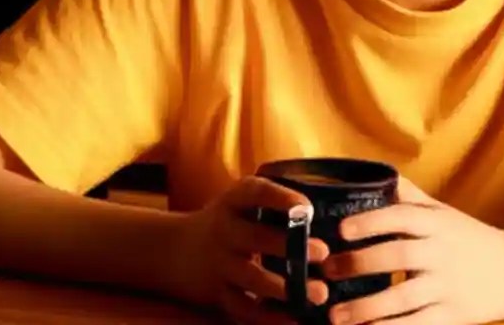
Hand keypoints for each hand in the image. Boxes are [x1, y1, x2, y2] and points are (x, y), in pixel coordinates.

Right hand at [179, 176, 331, 323]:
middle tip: (323, 253)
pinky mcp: (217, 294)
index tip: (308, 208)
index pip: (255, 192)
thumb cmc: (225, 222)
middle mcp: (224, 230)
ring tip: (319, 294)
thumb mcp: (238, 202)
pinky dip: (270, 318)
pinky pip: (244, 309)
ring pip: (251, 278)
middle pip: (254, 237)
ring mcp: (219, 264)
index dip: (281, 198)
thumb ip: (274, 200)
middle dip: (289, 245)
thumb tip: (333, 201)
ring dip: (286, 287)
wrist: (171, 250)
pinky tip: (296, 321)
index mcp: (232, 201)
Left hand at [320, 178, 503, 324]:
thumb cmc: (468, 239)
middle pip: (398, 256)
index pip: (402, 217)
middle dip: (359, 264)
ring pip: (403, 297)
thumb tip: (373, 174)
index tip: (341, 229)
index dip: (371, 222)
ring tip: (334, 316)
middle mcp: (441, 253)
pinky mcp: (452, 317)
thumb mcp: (442, 213)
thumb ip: (409, 197)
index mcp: (437, 224)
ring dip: (366, 308)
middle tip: (327, 271)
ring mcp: (447, 287)